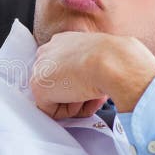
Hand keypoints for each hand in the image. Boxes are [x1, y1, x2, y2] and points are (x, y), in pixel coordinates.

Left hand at [30, 32, 154, 118]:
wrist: (113, 61)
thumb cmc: (116, 58)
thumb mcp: (103, 58)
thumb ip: (91, 67)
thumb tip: (94, 83)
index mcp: (64, 41)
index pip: (65, 68)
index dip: (81, 81)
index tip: (93, 85)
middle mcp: (48, 51)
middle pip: (59, 82)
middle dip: (75, 93)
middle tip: (93, 94)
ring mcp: (41, 69)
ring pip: (55, 96)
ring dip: (74, 103)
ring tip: (92, 96)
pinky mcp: (39, 87)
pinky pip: (51, 111)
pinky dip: (68, 113)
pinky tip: (82, 101)